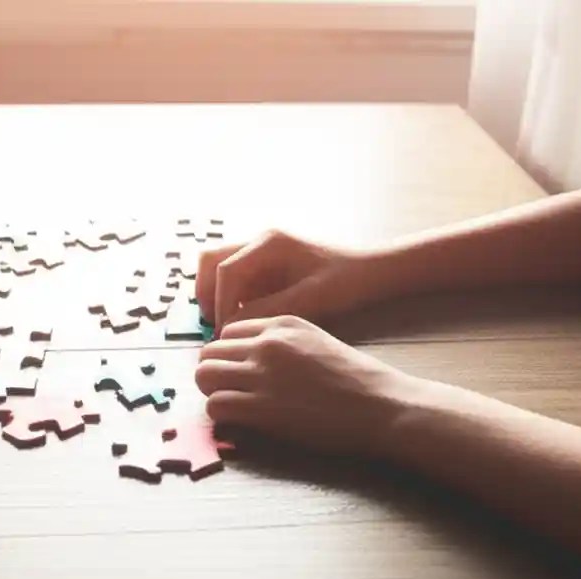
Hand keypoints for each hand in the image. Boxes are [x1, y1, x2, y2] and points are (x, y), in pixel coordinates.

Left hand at [195, 315, 421, 455]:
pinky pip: (215, 405)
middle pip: (209, 351)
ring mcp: (262, 375)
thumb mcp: (317, 341)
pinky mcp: (261, 408)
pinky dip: (221, 415)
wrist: (380, 406)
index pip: (229, 330)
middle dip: (215, 371)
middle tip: (231, 390)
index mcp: (282, 323)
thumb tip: (252, 359)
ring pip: (204, 375)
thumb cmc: (358, 380)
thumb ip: (283, 343)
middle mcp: (267, 344)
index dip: (229, 353)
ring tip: (234, 405)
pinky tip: (240, 421)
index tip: (239, 370)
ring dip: (213, 391)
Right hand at [196, 230, 387, 330]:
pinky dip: (231, 298)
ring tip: (229, 324)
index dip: (220, 304)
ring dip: (216, 295)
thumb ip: (269, 311)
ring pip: (218, 267)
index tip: (225, 333)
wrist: (373, 272)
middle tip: (217, 325)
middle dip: (207, 294)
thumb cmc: (348, 282)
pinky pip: (235, 279)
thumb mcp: (311, 300)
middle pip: (210, 261)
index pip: (226, 271)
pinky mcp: (266, 266)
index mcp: (270, 243)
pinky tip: (247, 320)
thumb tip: (231, 326)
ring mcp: (261, 252)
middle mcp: (260, 242)